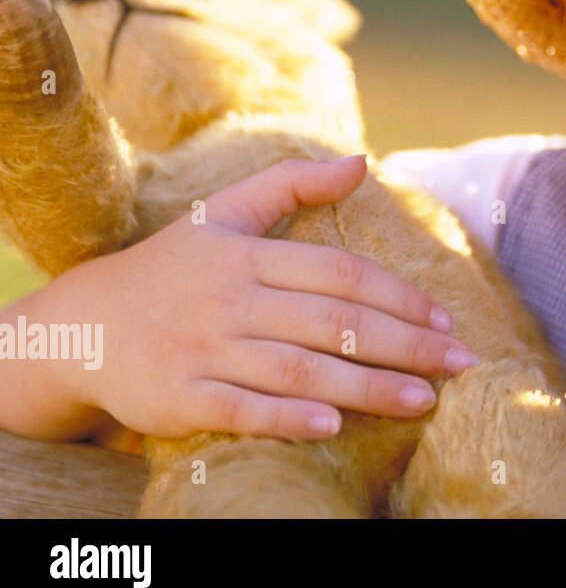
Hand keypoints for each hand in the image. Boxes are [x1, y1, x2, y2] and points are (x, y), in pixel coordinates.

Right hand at [68, 155, 477, 440]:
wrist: (83, 326)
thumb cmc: (174, 267)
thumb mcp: (225, 212)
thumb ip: (293, 182)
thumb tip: (363, 161)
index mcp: (247, 256)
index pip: (339, 273)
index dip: (397, 297)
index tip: (444, 320)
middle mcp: (230, 301)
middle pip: (333, 323)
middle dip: (405, 345)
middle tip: (459, 364)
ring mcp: (204, 351)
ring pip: (299, 369)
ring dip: (367, 387)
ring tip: (423, 400)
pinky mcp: (179, 398)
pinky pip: (241, 409)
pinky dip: (286, 418)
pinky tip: (333, 426)